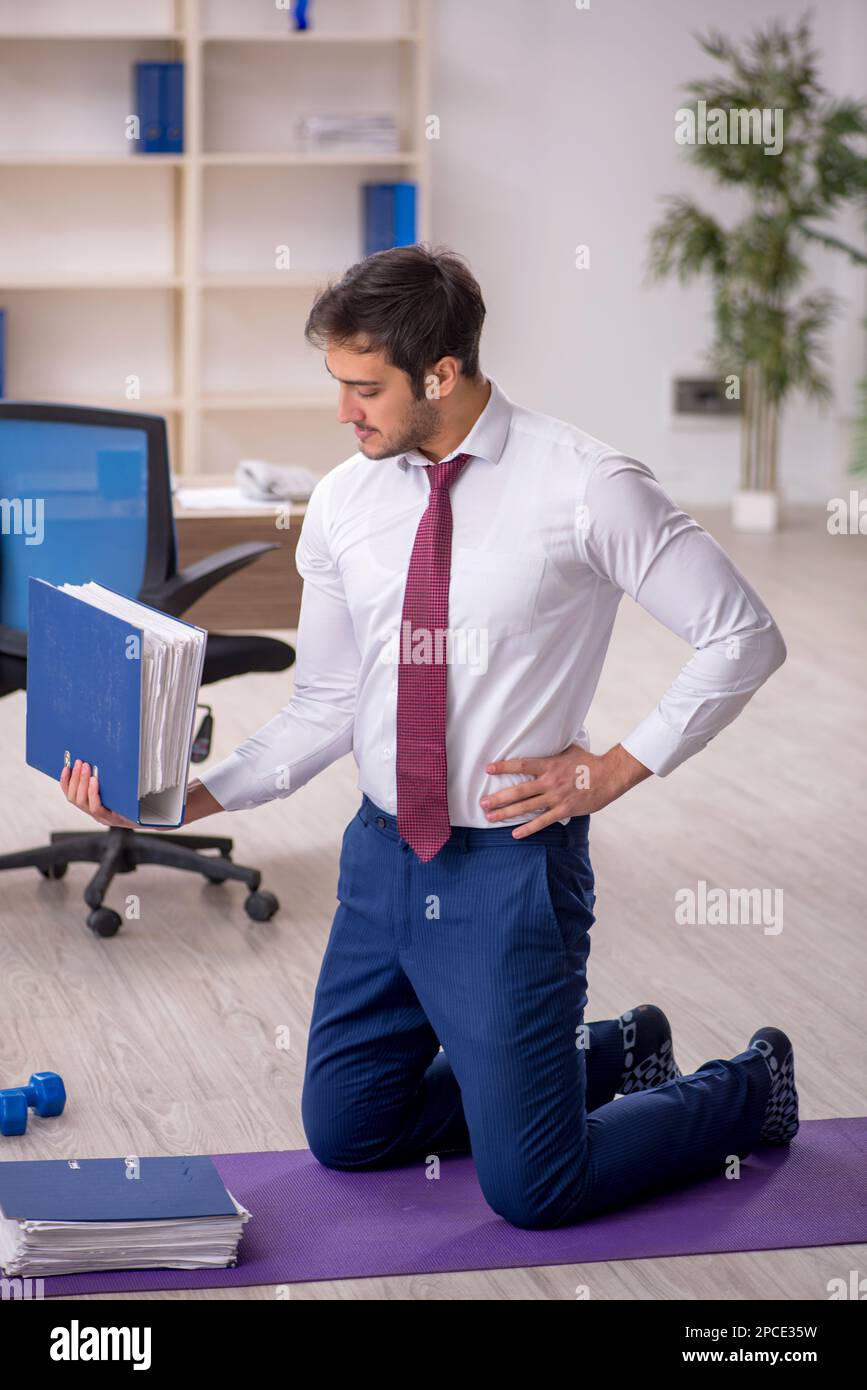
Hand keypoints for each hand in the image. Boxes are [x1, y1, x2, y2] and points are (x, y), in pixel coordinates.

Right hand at [59, 759, 139, 829]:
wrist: (150, 818)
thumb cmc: (133, 801)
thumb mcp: (117, 790)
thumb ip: (106, 781)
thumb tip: (98, 761)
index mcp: (92, 806)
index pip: (71, 795)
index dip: (65, 781)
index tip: (66, 767)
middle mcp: (94, 814)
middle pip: (74, 798)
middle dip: (75, 778)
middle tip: (79, 762)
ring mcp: (102, 818)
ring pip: (82, 802)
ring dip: (82, 782)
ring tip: (86, 767)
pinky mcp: (111, 820)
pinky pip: (96, 807)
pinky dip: (93, 793)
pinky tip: (94, 781)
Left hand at [479, 742, 651, 837]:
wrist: (609, 776)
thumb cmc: (588, 762)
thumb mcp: (569, 749)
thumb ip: (553, 748)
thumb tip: (544, 735)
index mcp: (549, 765)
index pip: (522, 765)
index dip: (504, 767)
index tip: (488, 769)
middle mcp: (549, 782)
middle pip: (518, 791)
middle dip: (498, 798)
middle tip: (482, 803)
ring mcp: (556, 797)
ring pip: (526, 807)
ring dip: (506, 813)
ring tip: (490, 817)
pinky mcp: (564, 810)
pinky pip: (542, 821)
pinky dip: (527, 829)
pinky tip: (514, 834)